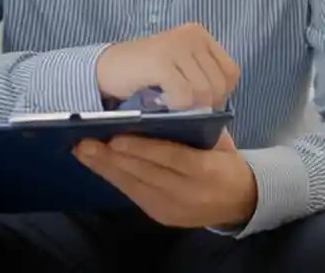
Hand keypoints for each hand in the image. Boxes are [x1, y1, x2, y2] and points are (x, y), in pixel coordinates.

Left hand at [74, 129, 256, 228]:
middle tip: (84, 141)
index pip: (171, 158)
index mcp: (207, 170)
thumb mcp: (219, 141)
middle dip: (112, 158)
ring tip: (83, 150)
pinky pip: (133, 195)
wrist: (242, 200)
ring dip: (105, 168)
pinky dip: (114, 178)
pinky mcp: (162, 216)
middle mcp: (188, 193)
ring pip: (134, 186)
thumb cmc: (226, 161)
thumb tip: (159, 108)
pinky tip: (97, 164)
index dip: (141, 148)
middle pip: (145, 174)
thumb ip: (194, 128)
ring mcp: (173, 208)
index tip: (115, 136)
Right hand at [96, 22, 239, 109]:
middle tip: (181, 107)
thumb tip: (222, 106)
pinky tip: (160, 102)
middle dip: (204, 105)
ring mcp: (176, 46)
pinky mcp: (161, 60)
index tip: (199, 102)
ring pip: (204, 92)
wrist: (105, 70)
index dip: (220, 94)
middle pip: (219, 84)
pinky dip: (175, 106)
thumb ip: (202, 78)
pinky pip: (184, 95)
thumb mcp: (181, 69)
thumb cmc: (145, 75)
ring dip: (187, 108)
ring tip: (168, 103)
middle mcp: (192, 35)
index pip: (230, 72)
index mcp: (200, 35)